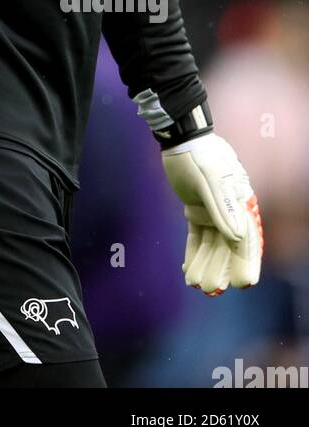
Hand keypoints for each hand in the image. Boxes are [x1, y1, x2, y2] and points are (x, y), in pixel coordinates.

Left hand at [162, 133, 263, 293]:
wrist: (180, 137)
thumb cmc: (198, 154)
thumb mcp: (208, 178)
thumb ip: (223, 206)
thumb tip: (237, 237)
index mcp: (240, 202)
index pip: (246, 238)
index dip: (245, 262)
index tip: (243, 283)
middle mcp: (229, 210)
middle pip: (227, 246)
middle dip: (220, 268)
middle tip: (211, 289)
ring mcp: (213, 210)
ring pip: (211, 244)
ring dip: (205, 263)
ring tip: (195, 284)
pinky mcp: (196, 208)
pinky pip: (197, 236)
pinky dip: (193, 252)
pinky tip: (187, 269)